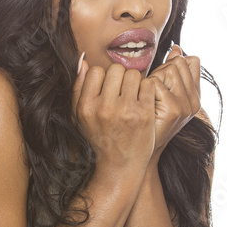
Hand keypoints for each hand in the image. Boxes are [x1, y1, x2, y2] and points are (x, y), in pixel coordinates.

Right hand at [72, 57, 155, 176]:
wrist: (120, 166)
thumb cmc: (100, 138)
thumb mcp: (80, 117)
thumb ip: (78, 88)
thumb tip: (83, 60)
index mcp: (86, 107)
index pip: (96, 71)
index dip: (103, 78)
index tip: (107, 90)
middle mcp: (104, 108)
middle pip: (115, 69)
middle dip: (120, 78)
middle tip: (121, 92)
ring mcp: (126, 110)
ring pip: (133, 74)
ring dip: (134, 82)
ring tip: (132, 96)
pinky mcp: (144, 114)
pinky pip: (148, 84)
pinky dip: (147, 90)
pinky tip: (142, 102)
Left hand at [145, 44, 201, 161]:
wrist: (139, 152)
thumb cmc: (145, 123)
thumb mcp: (161, 96)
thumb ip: (171, 73)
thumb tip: (176, 48)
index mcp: (195, 97)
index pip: (191, 61)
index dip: (170, 67)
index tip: (159, 82)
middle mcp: (194, 102)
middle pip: (177, 63)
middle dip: (160, 73)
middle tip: (149, 94)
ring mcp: (186, 106)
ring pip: (168, 70)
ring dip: (151, 81)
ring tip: (145, 101)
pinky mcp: (174, 109)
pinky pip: (155, 82)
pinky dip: (143, 90)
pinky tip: (141, 107)